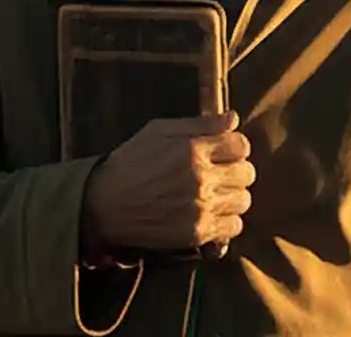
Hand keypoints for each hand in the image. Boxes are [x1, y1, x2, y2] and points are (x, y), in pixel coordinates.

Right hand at [82, 111, 254, 251]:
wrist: (103, 205)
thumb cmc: (129, 163)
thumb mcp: (158, 131)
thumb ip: (199, 124)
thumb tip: (233, 118)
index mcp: (192, 149)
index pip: (240, 144)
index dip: (234, 147)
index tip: (224, 152)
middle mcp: (200, 178)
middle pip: (247, 173)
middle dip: (236, 171)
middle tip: (219, 174)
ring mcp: (200, 207)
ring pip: (243, 200)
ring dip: (233, 196)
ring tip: (215, 195)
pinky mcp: (196, 233)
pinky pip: (233, 227)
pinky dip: (226, 221)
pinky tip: (211, 214)